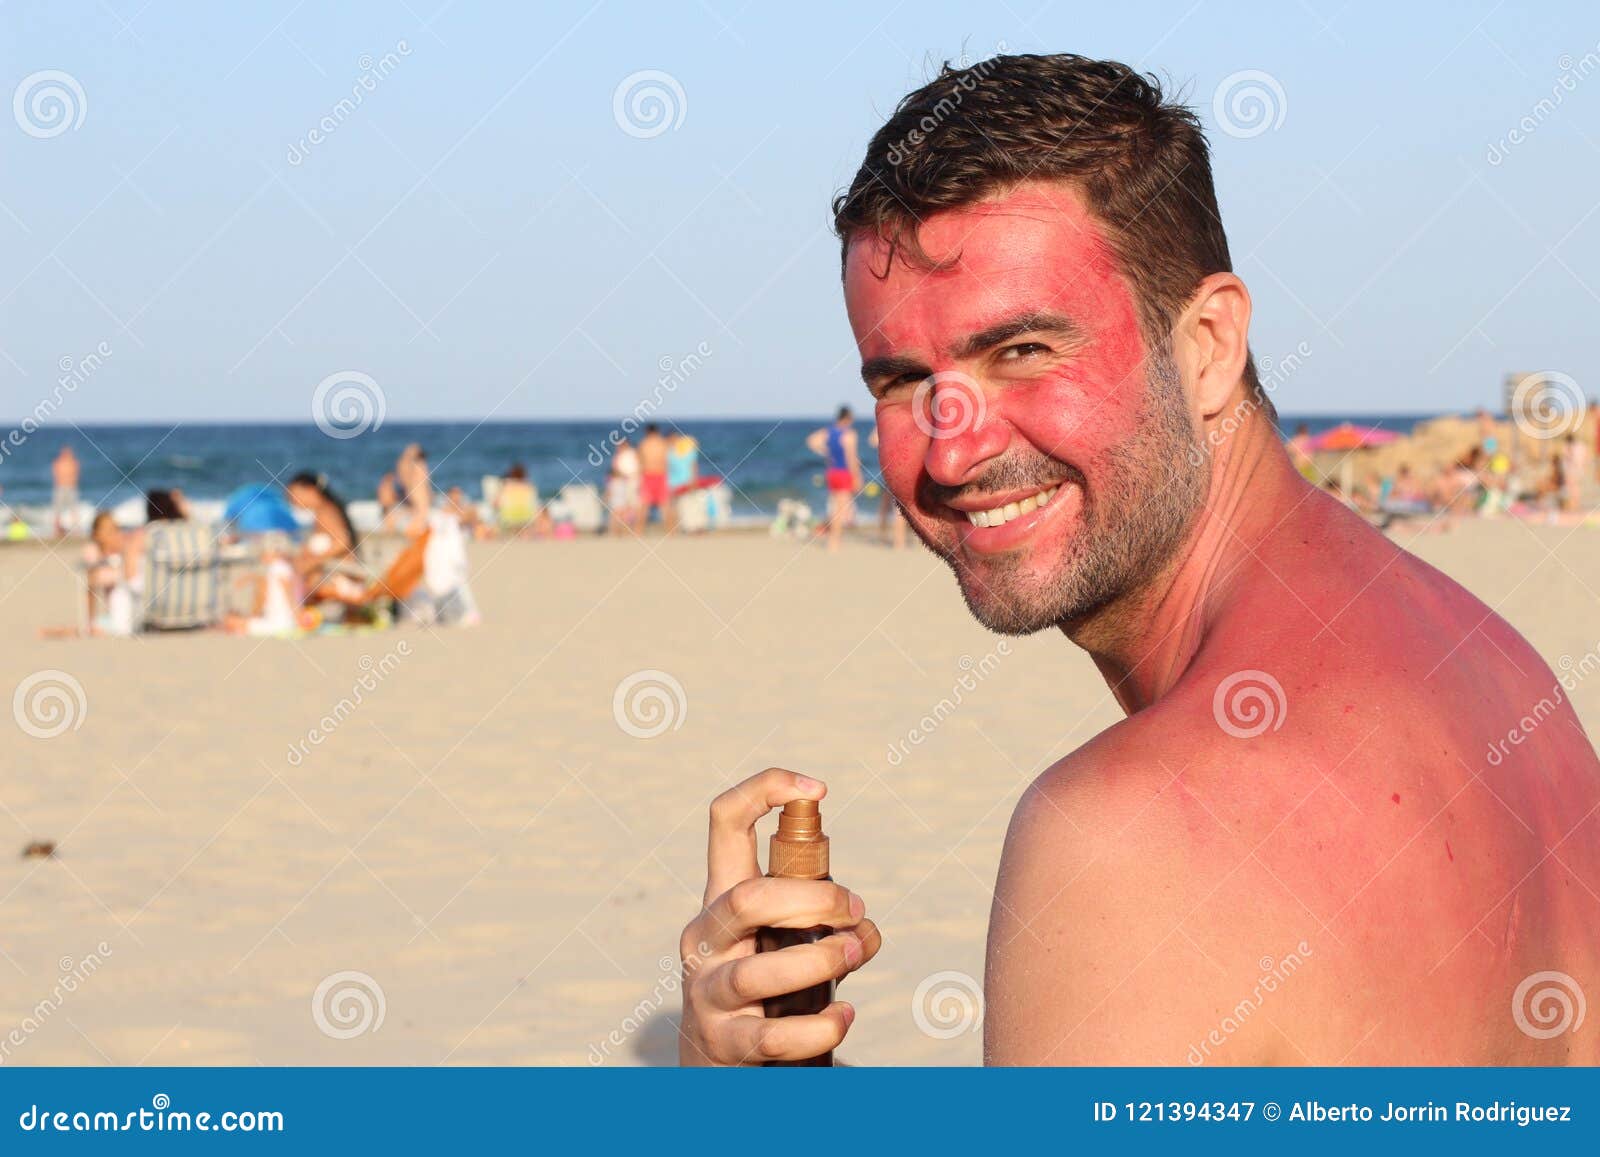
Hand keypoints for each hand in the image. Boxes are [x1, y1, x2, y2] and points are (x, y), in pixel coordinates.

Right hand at [678, 769, 880, 1064]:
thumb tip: (862, 926)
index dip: (764, 789)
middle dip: (812, 899)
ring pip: (758, 972)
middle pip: (747, 899)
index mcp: (721, 898)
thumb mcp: (783, 942)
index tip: (816, 788)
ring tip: (855, 955)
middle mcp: (705, 939)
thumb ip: (822, 922)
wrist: (718, 1071)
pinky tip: (844, 1015)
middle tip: (855, 911)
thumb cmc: (764, 991)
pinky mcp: (724, 1044)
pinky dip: (820, 1025)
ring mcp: (707, 993)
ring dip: (821, 960)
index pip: (725, 823)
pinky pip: (773, 1036)